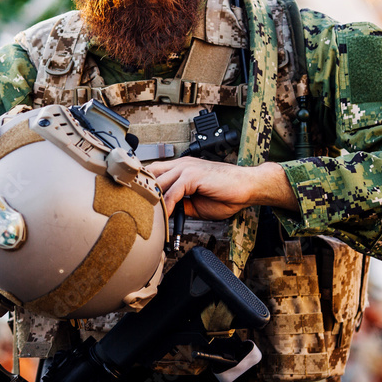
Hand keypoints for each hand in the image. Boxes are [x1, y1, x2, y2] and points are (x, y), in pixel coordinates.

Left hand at [146, 159, 297, 220]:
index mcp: (180, 168)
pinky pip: (172, 191)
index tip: (134, 202)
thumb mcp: (195, 203)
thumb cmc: (225, 194)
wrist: (247, 188)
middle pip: (150, 174)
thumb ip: (179, 204)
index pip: (153, 172)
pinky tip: (164, 216)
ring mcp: (186, 168)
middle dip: (141, 191)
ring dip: (151, 201)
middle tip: (133, 209)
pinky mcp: (193, 176)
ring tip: (145, 216)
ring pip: (158, 182)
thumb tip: (163, 213)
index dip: (143, 186)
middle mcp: (181, 164)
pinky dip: (166, 205)